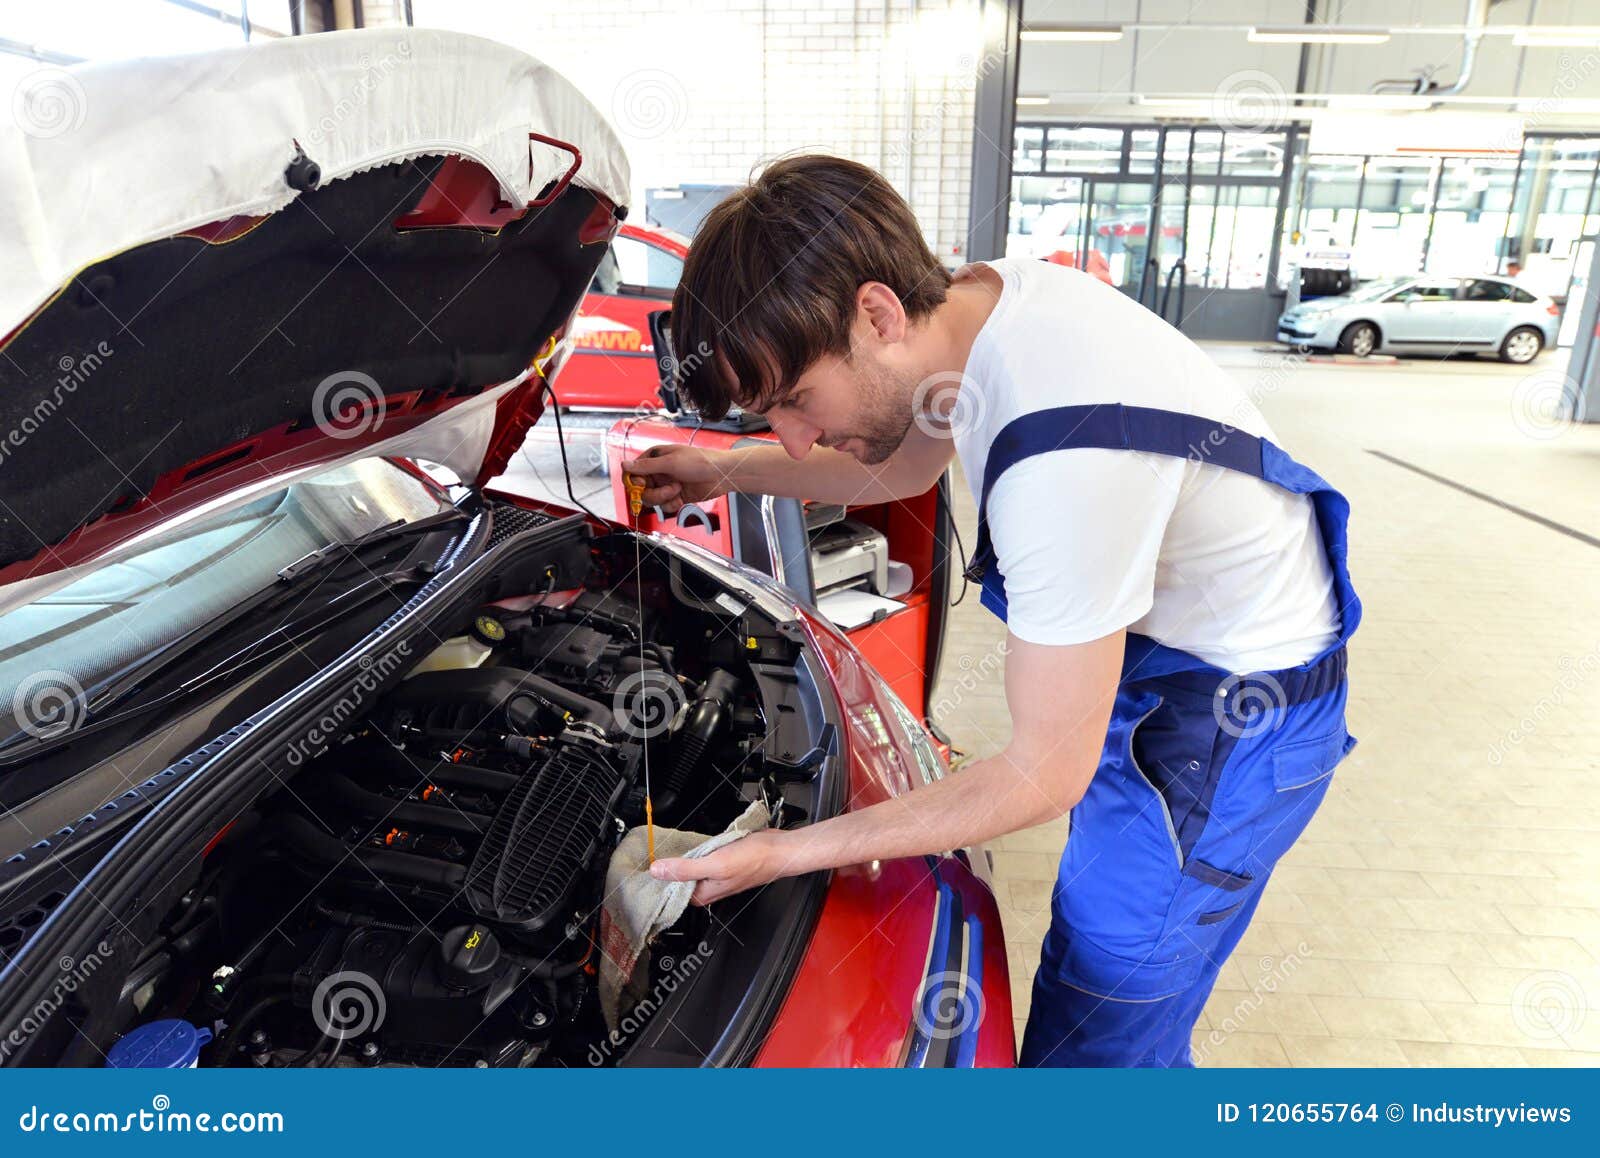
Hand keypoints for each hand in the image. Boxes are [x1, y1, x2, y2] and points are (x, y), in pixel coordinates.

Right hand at [622, 444, 735, 514]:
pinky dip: (672, 504)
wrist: (721, 475)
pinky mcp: (674, 496)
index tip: (644, 485)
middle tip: (668, 489)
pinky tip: (681, 498)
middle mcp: (658, 471)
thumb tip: (624, 465)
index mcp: (654, 458)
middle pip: (640, 490)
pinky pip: (664, 506)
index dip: (635, 482)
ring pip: (652, 500)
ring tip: (678, 490)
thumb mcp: (670, 462)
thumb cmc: (700, 461)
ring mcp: (665, 484)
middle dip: (654, 493)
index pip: (632, 473)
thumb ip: (646, 466)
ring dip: (664, 498)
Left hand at [648, 830, 796, 904]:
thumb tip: (658, 871)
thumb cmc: (754, 860)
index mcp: (703, 894)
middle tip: (648, 856)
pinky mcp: (722, 862)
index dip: (656, 880)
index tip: (641, 870)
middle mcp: (708, 887)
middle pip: (678, 880)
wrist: (778, 849)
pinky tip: (690, 844)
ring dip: (679, 859)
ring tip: (663, 849)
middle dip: (664, 869)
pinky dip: (694, 851)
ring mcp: (715, 874)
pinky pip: (701, 858)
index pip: (671, 891)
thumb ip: (685, 869)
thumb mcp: (715, 863)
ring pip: (689, 868)